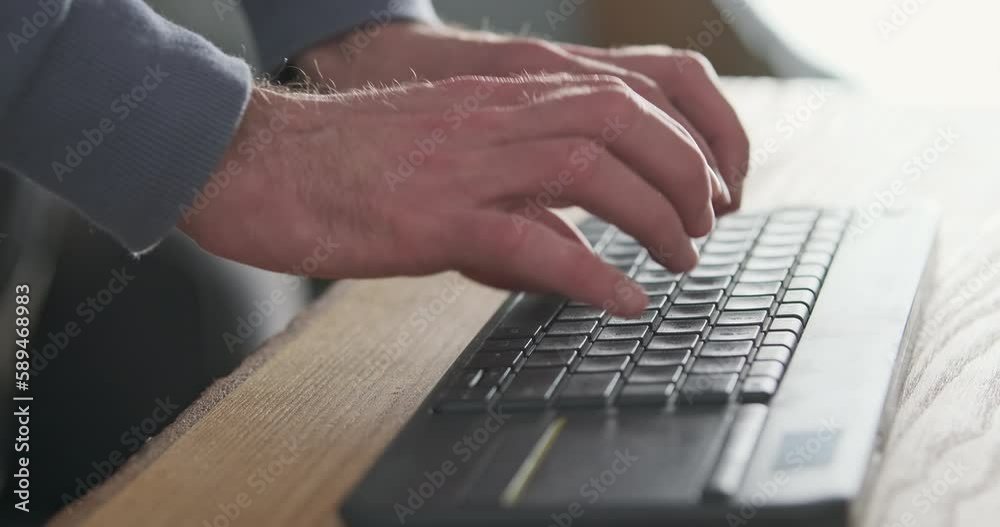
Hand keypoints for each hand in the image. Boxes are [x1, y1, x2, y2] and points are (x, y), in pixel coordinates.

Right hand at [180, 75, 719, 315]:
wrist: (256, 163)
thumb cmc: (342, 162)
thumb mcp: (444, 153)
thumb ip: (511, 181)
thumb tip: (569, 233)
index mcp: (495, 98)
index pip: (615, 94)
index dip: (676, 136)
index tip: (701, 184)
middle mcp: (490, 118)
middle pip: (622, 117)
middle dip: (685, 169)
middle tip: (708, 221)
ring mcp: (464, 165)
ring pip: (593, 166)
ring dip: (655, 213)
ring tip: (683, 256)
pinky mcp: (432, 219)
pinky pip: (532, 241)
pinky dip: (592, 273)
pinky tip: (623, 298)